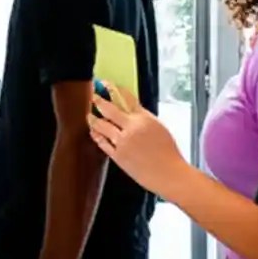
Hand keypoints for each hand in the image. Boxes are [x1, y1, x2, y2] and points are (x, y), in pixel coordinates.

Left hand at [88, 81, 191, 196]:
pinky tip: (94, 131)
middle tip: (92, 96)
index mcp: (144, 119)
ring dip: (93, 118)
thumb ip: (143, 118)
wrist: (168, 174)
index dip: (114, 89)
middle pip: (109, 109)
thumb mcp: (158, 128)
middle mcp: (132, 128)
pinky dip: (96, 135)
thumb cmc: (168, 153)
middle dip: (98, 100)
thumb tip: (129, 110)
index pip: (126, 98)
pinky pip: (102, 142)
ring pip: (101, 125)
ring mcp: (123, 142)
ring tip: (89, 114)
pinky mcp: (118, 155)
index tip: (106, 84)